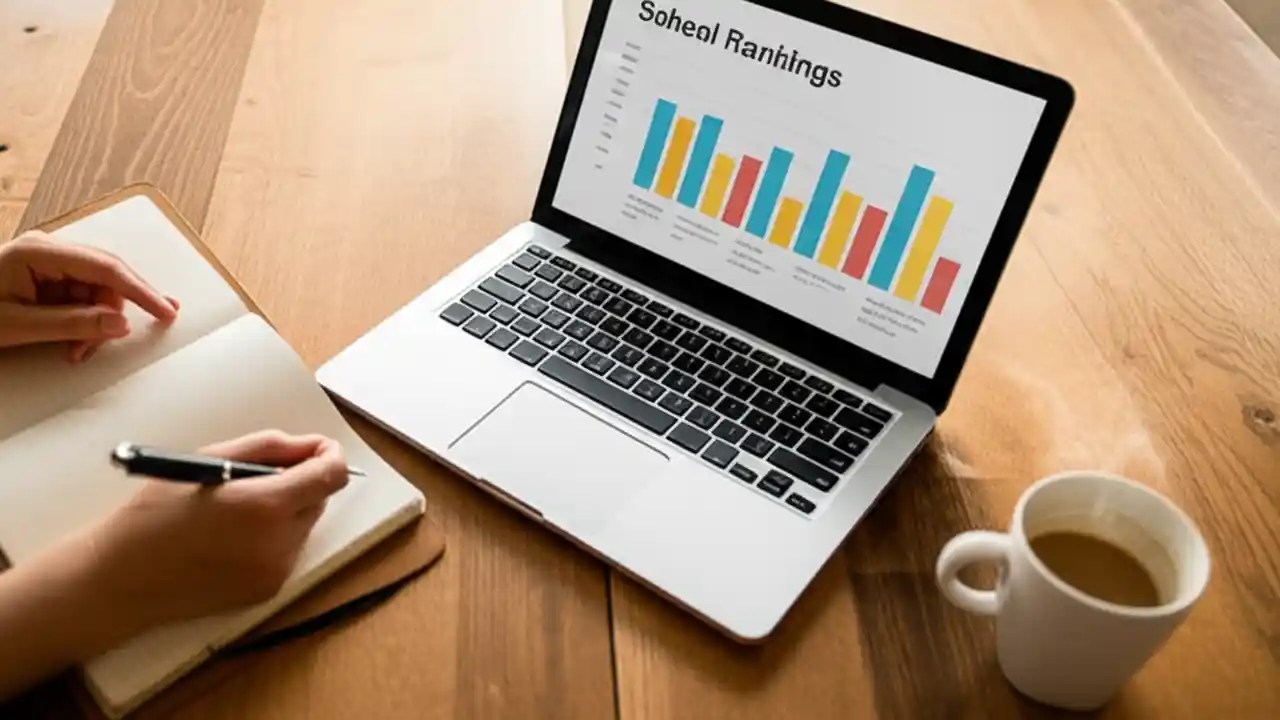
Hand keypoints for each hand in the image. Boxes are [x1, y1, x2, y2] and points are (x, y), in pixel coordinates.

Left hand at [0, 231, 178, 361]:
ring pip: (96, 290)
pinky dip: (83, 321)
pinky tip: (73, 340)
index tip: (164, 310)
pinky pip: (81, 297)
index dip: (140, 291)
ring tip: (76, 350)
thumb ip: (73, 325)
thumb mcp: (19, 327)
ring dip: (95, 323)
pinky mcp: (45, 276)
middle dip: (114, 311)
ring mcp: (47, 261)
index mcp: (39, 251)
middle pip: (105, 276)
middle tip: (126, 335)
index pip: (105, 267)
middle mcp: (47, 249)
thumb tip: (120, 325)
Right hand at [90, 431, 349, 629]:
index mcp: (265, 506)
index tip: (316, 447)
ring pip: (305, 526)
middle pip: (320, 500)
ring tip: (237, 508)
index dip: (328, 455)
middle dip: (301, 481)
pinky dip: (274, 536)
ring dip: (287, 510)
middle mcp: (279, 543)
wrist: (123, 579)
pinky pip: (288, 551)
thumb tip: (310, 446)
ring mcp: (276, 572)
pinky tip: (232, 536)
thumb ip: (269, 448)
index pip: (331, 476)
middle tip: (259, 475)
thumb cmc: (157, 512)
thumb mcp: (209, 460)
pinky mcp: (268, 591)